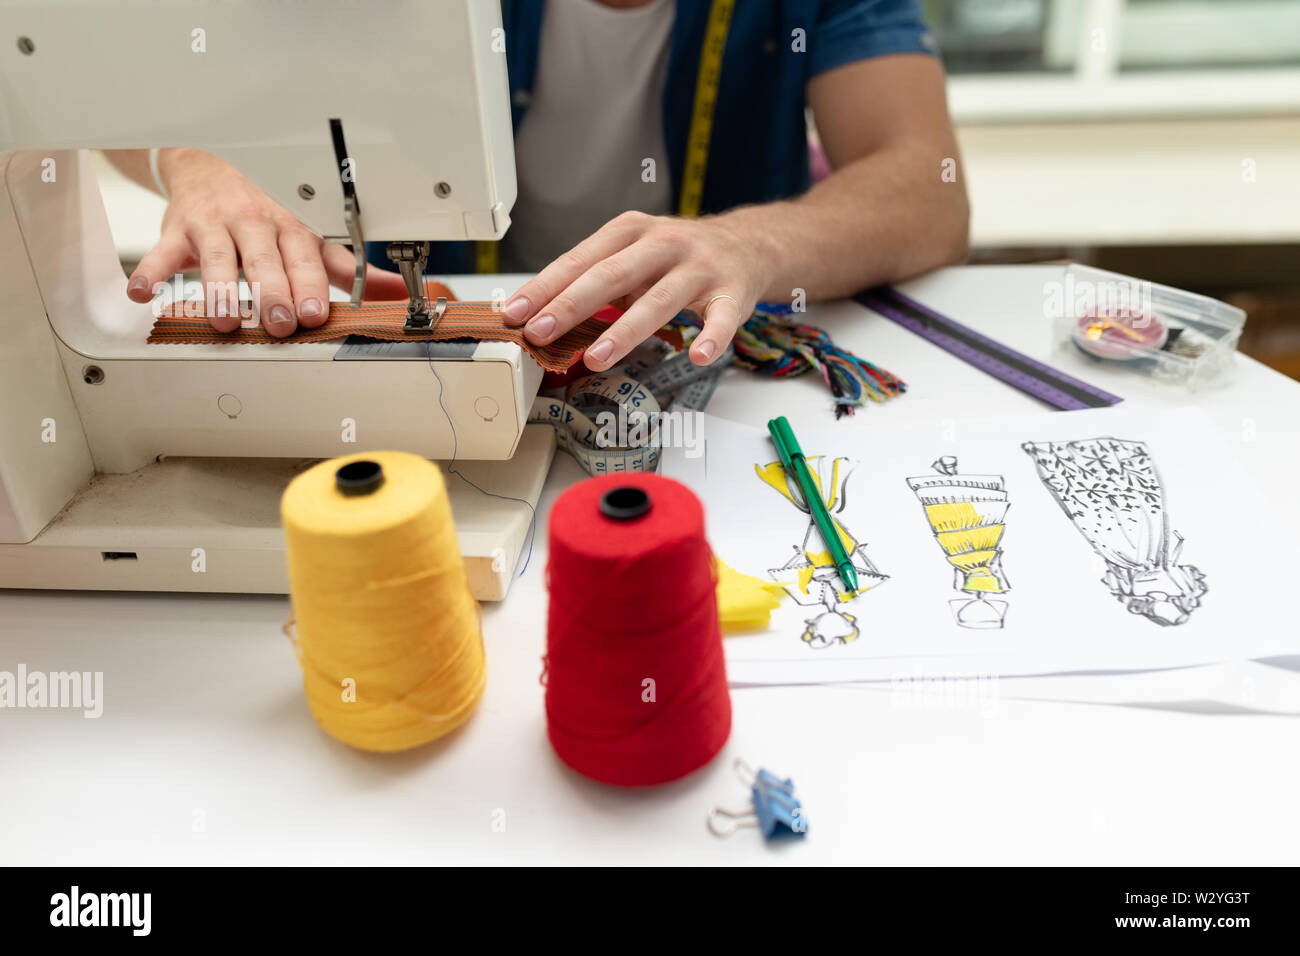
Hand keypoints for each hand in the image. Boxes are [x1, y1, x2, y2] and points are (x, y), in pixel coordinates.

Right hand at [125, 148, 407, 336]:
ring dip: (219, 290)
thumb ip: (348, 270)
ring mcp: (214, 226)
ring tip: (226, 319)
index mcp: (291, 228)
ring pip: (216, 259)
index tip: (315, 314)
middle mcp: (254, 224)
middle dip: (273, 291)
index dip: (311, 287)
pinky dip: (150, 272)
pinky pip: (161, 253)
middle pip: (264, 260)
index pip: (304, 260)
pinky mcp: (178, 231)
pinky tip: (142, 293)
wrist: (211, 165)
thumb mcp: (310, 234)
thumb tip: (398, 292)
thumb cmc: (267, 209)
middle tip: (280, 322)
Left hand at [501, 211, 769, 370]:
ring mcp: (699, 267)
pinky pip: (722, 318)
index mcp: (630, 231)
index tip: (514, 314)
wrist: (746, 244)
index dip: (544, 288)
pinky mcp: (732, 291)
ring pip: (658, 300)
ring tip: (595, 357)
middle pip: (612, 276)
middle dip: (572, 306)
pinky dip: (712, 337)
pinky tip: (699, 355)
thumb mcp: (632, 253)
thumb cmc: (675, 256)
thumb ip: (593, 278)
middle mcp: (663, 244)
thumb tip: (538, 315)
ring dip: (625, 331)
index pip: (578, 260)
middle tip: (541, 333)